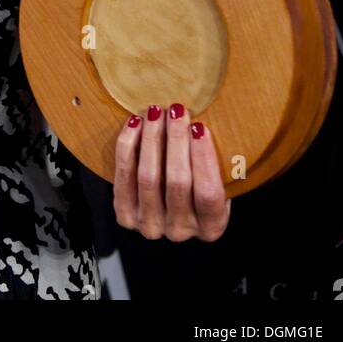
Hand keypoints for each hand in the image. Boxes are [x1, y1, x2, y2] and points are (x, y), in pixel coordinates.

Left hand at [113, 103, 230, 241]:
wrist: (166, 207)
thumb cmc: (196, 186)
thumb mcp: (219, 184)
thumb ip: (218, 166)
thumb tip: (209, 128)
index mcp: (211, 226)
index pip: (209, 194)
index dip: (203, 158)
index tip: (199, 127)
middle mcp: (180, 230)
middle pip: (178, 181)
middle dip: (176, 140)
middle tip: (176, 110)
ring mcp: (151, 225)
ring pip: (149, 176)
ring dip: (152, 137)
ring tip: (156, 112)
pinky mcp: (126, 215)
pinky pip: (123, 175)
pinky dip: (127, 146)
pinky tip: (135, 124)